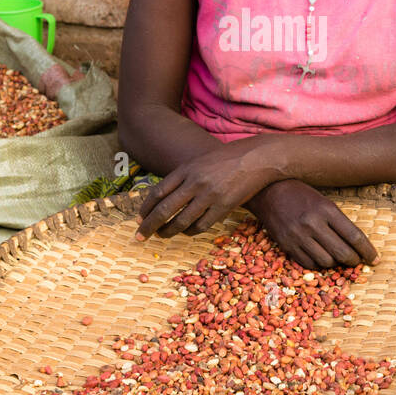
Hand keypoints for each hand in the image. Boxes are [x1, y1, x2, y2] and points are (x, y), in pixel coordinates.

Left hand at [135, 139, 277, 239]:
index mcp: (186, 169)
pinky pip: (201, 225)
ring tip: (161, 236)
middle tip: (139, 236)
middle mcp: (195, 182)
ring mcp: (209, 195)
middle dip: (149, 226)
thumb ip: (183, 176)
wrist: (256, 158)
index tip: (139, 218)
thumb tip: (164, 196)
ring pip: (181, 221)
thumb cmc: (227, 159)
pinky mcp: (224, 207)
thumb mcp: (200, 161)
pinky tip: (186, 232)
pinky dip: (190, 231)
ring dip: (168, 232)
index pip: (158, 192)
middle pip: (164, 209)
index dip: (146, 208)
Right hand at [246, 180, 377, 268]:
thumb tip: (355, 245)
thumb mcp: (324, 201)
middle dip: (354, 261)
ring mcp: (298, 236)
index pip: (354, 236)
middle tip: (357, 261)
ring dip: (335, 264)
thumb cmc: (300, 193)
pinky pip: (309, 264)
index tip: (374, 259)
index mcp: (326, 209)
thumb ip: (338, 222)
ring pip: (326, 262)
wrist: (267, 190)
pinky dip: (318, 264)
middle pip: (342, 253)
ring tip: (337, 258)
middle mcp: (313, 223)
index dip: (367, 251)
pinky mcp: (286, 244)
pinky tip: (321, 257)